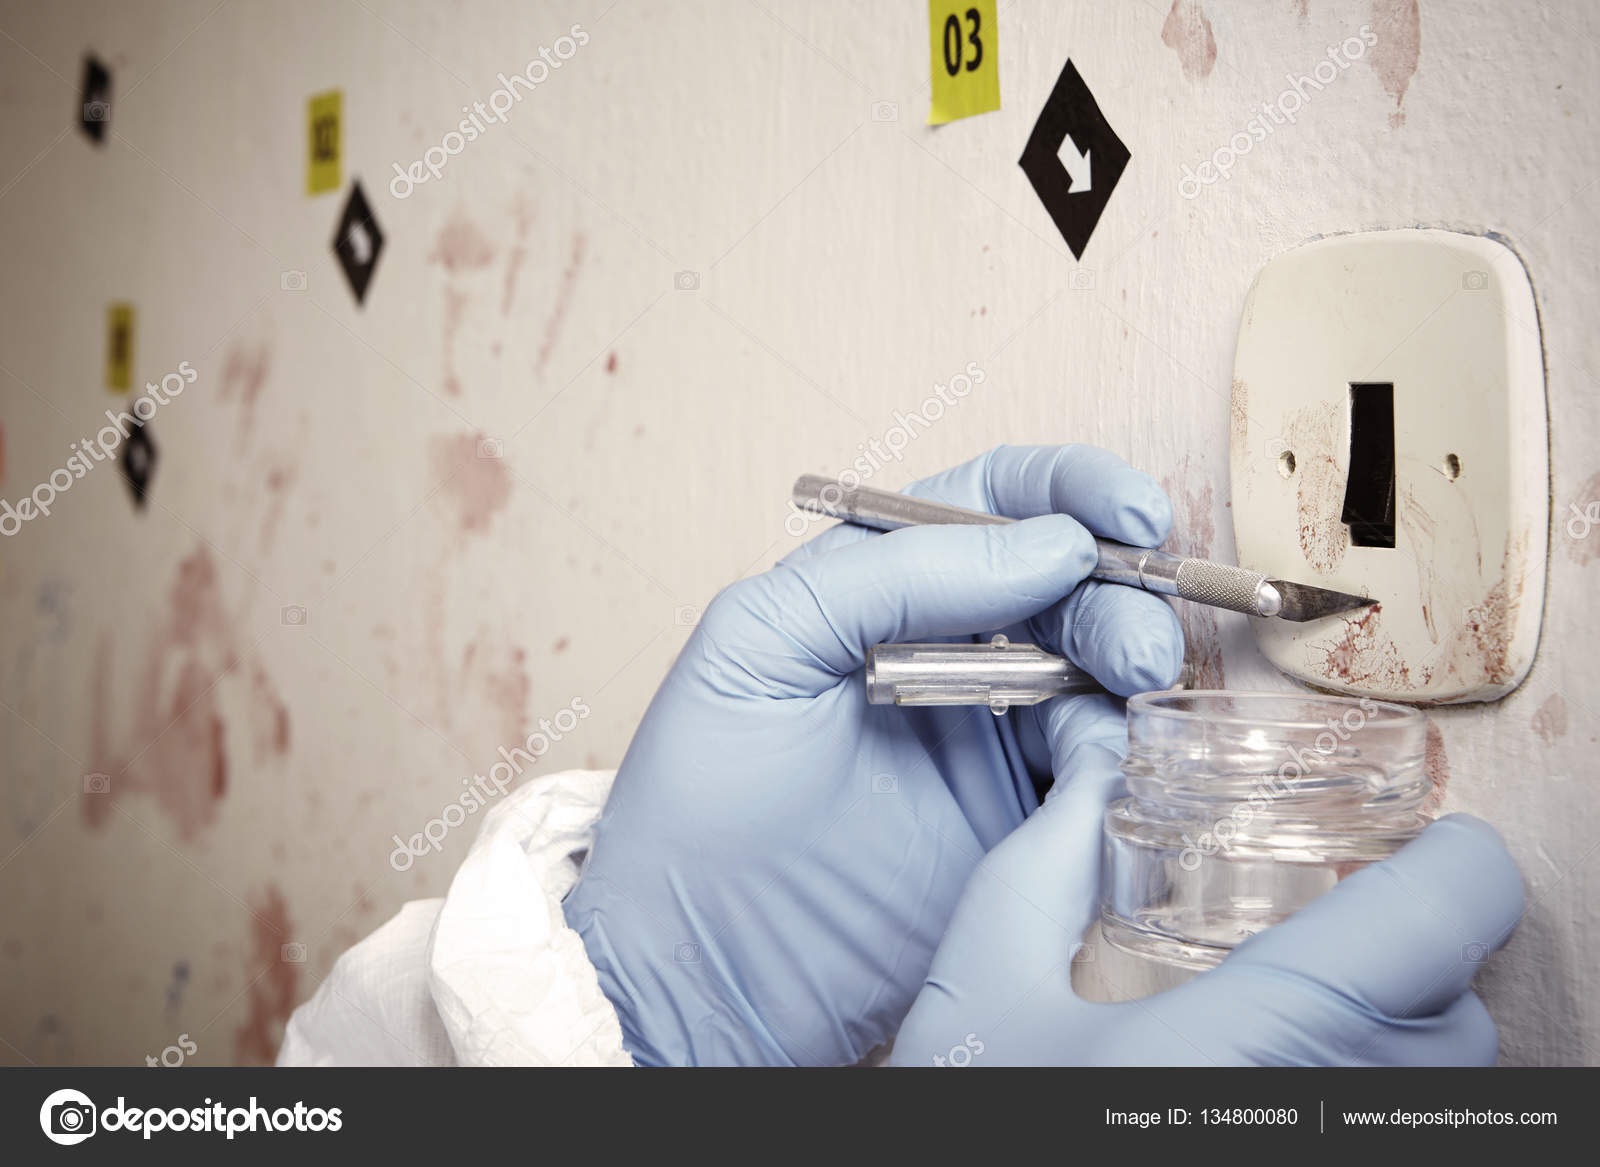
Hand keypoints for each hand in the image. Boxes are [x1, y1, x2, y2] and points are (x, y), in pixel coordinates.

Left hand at [560, 445, 1183, 1064]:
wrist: (707, 964)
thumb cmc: (698, 799)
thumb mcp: (760, 647)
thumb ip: (890, 577)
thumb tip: (1048, 542)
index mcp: (869, 582)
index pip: (985, 503)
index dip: (1067, 492)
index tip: (1128, 514)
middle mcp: (937, 643)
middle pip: (1059, 578)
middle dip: (1114, 588)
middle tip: (1134, 640)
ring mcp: (983, 729)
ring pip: (1092, 662)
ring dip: (1130, 658)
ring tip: (1133, 684)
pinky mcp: (1015, 813)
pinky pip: (1097, 758)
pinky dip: (1122, 744)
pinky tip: (1111, 755)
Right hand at [890, 742, 1524, 1065]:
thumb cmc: (976, 1111)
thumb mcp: (985, 979)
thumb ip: (1047, 857)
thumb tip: (1088, 764)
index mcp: (1271, 1028)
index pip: (1458, 907)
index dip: (1446, 860)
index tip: (1413, 849)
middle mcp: (1341, 1108)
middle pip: (1457, 1000)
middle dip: (1402, 952)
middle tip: (1324, 931)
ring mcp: (1341, 1153)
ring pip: (1441, 1070)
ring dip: (1390, 1027)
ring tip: (1290, 1008)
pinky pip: (1399, 1118)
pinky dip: (1362, 1081)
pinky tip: (1264, 1074)